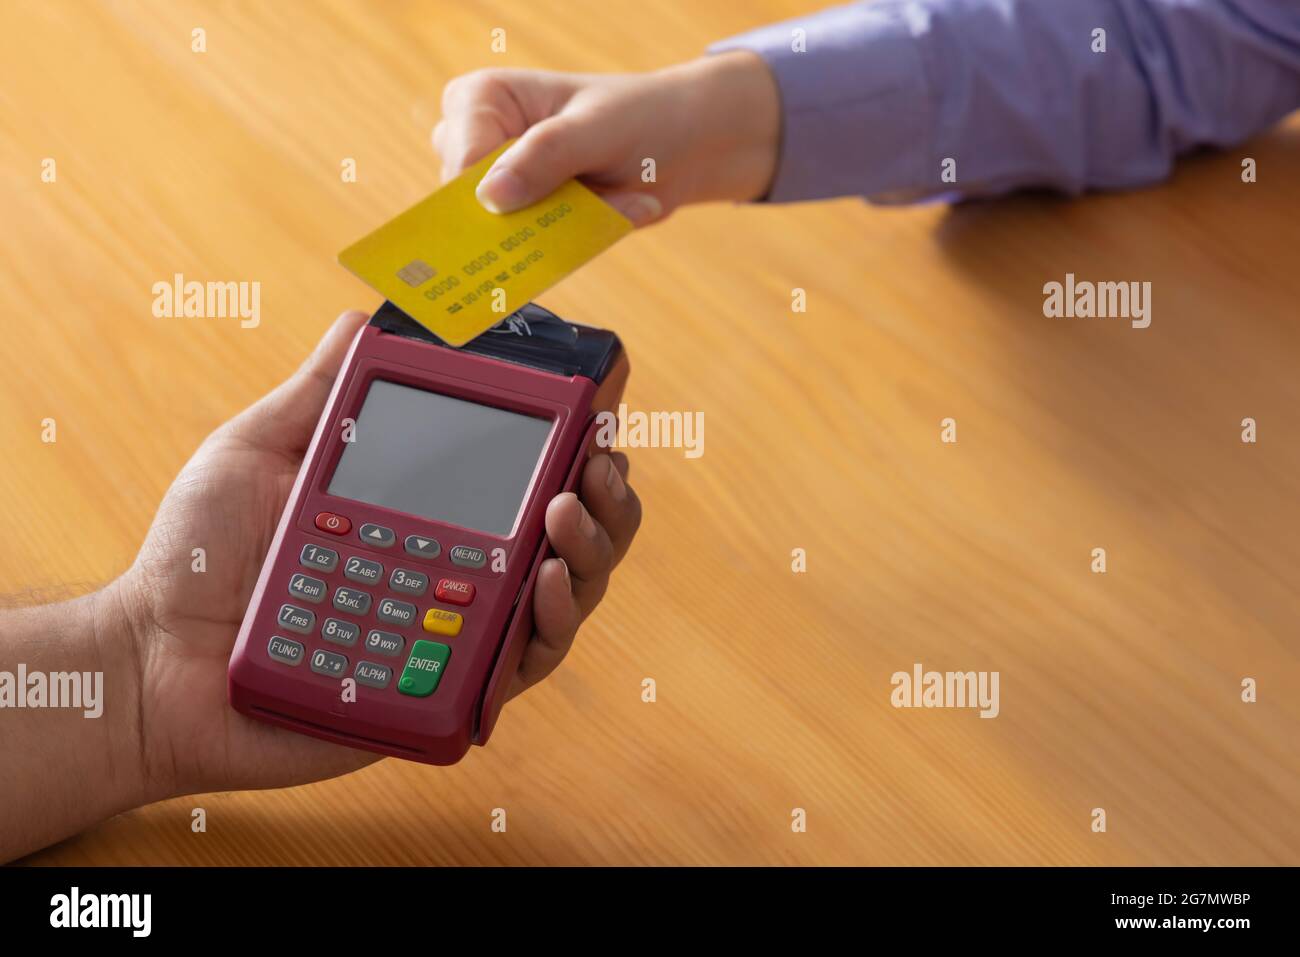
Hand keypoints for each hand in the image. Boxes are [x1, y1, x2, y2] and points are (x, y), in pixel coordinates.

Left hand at [121, 310, 640, 797]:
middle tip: (598, 459)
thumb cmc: (200, 559)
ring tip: (569, 509)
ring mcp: (455, 633)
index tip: (597, 410)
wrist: (155, 659)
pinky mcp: (445, 692)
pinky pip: (525, 664)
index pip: (523, 478)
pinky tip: (547, 580)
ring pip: (568, 598)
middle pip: (571, 538)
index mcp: (427, 515)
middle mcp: (457, 574)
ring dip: (591, 549)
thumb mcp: (259, 449)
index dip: (575, 447)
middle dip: (607, 494)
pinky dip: (551, 622)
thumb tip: (366, 319)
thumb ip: (322, 392)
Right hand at [433, 51, 780, 225]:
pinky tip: (613, 208)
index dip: (488, 194)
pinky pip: (531, 254)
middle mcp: (477, 144)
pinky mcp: (526, 222)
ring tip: (609, 196)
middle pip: (469, 207)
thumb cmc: (641, 117)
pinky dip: (576, 244)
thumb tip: (491, 197)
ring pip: (500, 238)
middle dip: (531, 217)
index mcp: (481, 101)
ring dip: (562, 230)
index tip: (534, 202)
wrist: (685, 146)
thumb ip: (546, 156)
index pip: (461, 160)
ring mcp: (500, 188)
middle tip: (586, 198)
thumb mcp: (598, 129)